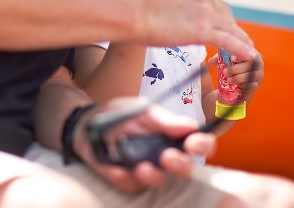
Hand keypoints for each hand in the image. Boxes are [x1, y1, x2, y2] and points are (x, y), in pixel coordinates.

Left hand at [72, 97, 216, 191]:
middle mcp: (165, 157)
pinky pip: (129, 183)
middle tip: (168, 157)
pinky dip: (123, 177)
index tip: (193, 144)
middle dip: (180, 165)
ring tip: (142, 168)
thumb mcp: (143, 110)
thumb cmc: (124, 115)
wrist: (91, 122)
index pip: (199, 144)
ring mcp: (147, 170)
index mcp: (174, 138)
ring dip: (153, 176)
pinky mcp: (127, 180)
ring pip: (158, 181)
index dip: (202, 145)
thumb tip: (189, 126)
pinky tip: (116, 170)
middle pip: (184, 169)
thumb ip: (164, 120)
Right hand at [133, 0, 254, 59]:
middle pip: (225, 14)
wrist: (132, 12)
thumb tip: (183, 6)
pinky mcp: (204, 30)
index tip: (218, 24)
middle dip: (230, 28)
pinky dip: (241, 49)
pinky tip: (250, 55)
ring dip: (240, 41)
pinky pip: (229, 41)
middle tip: (234, 40)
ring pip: (230, 28)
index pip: (215, 1)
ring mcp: (206, 11)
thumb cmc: (141, 4)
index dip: (218, 16)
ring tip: (246, 52)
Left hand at [208, 50, 263, 99]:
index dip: (240, 55)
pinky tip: (237, 86)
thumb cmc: (231, 67)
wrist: (235, 84)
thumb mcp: (224, 61)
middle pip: (249, 65)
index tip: (231, 58)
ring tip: (228, 80)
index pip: (248, 51)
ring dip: (238, 78)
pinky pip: (251, 85)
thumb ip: (218, 59)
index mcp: (251, 52)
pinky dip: (243, 85)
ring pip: (250, 75)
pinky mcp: (257, 84)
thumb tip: (211, 61)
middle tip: (224, 72)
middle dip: (235, 69)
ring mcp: (259, 74)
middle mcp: (258, 62)